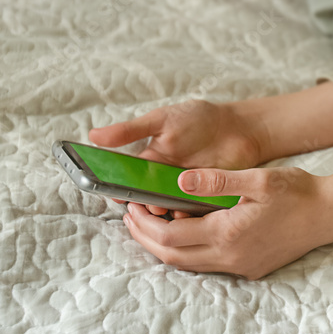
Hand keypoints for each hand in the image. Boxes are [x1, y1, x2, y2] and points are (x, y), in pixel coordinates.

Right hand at [89, 99, 265, 218]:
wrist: (239, 127)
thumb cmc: (198, 119)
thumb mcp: (161, 119)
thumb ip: (130, 130)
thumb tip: (93, 136)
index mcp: (150, 161)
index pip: (127, 180)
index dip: (119, 189)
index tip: (114, 194)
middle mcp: (164, 180)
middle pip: (146, 199)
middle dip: (142, 204)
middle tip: (142, 203)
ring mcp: (184, 191)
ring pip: (167, 210)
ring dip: (163, 212)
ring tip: (162, 207)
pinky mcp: (205, 199)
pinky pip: (192, 213)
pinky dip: (187, 214)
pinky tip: (186, 210)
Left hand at [121, 166, 332, 278]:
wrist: (330, 213)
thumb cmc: (296, 191)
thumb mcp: (256, 178)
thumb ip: (216, 180)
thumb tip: (178, 181)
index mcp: (227, 233)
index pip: (169, 237)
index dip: (144, 224)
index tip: (131, 206)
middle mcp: (230, 256)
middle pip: (172, 256)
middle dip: (145, 238)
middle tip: (130, 217)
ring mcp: (241, 266)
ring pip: (188, 265)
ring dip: (164, 246)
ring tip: (149, 224)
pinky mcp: (250, 267)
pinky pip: (208, 265)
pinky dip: (187, 251)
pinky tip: (185, 233)